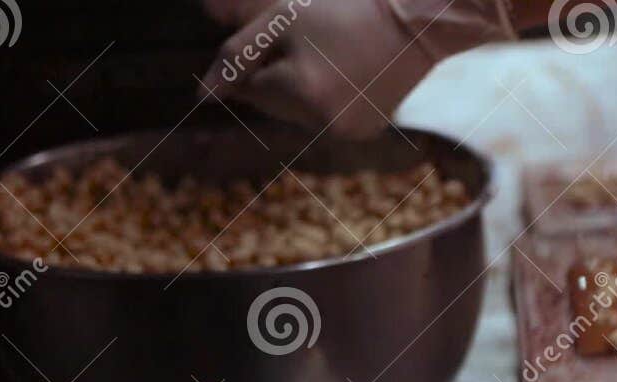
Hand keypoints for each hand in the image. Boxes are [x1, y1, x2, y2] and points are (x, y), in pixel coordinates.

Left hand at [201, 0, 439, 139]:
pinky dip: (328, 101)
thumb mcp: (282, 19)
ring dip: (301, 90)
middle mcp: (322, 122)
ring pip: (298, 114)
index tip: (284, 40)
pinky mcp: (364, 133)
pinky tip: (348, 76)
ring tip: (332, 59)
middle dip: (278, 76)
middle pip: (272, 105)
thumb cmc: (344, 10)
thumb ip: (236, 54)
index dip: (257, 59)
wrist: (413, 23)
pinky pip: (325, 121)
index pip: (248, 86)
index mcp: (300, 90)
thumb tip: (202, 96)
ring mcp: (346, 133)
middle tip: (314, 45)